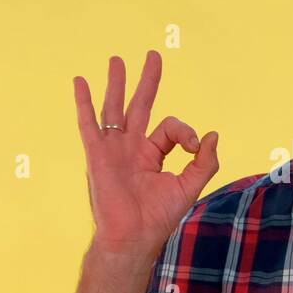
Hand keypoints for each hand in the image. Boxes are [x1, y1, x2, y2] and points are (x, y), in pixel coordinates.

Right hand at [72, 50, 218, 257]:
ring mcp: (114, 149)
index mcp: (153, 154)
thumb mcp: (189, 186)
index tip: (194, 146)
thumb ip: (204, 161)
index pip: (171, 127)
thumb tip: (212, 135)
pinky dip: (84, 102)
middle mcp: (132, 147)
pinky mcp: (98, 154)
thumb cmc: (158, 217)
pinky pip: (89, 124)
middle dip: (148, 81)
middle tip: (153, 55)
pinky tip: (80, 82)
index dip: (186, 132)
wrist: (133, 236)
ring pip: (115, 108)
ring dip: (116, 83)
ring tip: (117, 60)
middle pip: (141, 105)